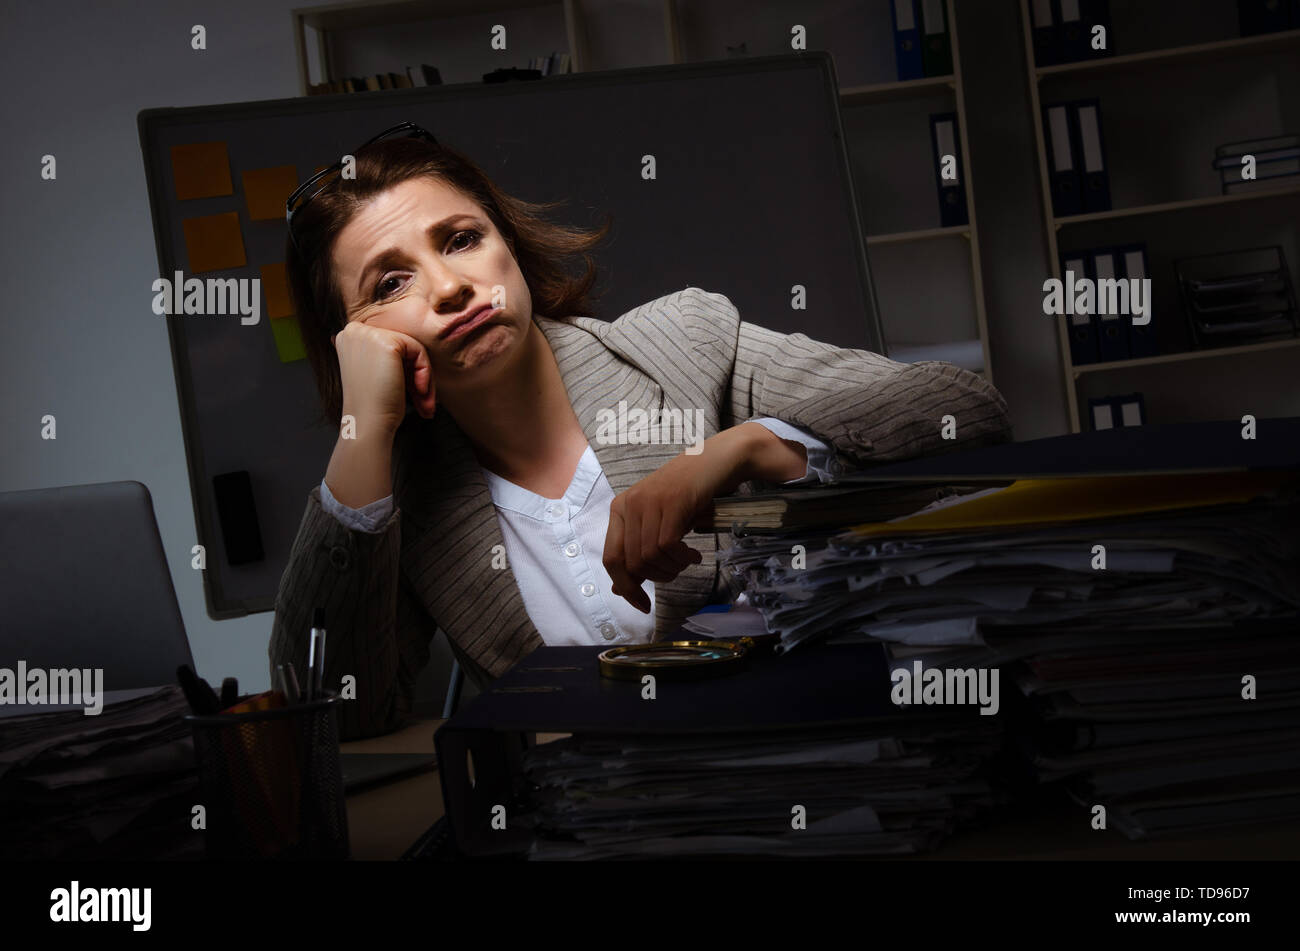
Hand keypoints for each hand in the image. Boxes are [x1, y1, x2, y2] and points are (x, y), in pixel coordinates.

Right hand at [332, 322, 435, 435]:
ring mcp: (369, 334)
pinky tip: (420, 392)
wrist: (368, 423)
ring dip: (424, 378)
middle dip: (415, 376)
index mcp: (348, 337)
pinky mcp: (387, 342)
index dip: (404, 371)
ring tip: (425, 404)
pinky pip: (418, 351)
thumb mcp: (375, 372)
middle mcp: (354, 331)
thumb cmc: (373, 406)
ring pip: (412, 349)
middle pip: (400, 346)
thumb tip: (404, 350)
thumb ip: (384, 356)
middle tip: (424, 403)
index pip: (388, 346)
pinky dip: (425, 373)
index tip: (411, 395)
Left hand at [602, 432, 752, 613]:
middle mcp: (628, 505)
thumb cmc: (686, 495)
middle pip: (632, 562)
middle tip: (676, 573)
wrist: (713, 462)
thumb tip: (620, 590)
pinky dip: (681, 557)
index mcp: (619, 510)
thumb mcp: (657, 524)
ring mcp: (648, 502)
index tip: (643, 605)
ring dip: (672, 568)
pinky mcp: (670, 502)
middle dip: (657, 578)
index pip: (611, 559)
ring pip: (650, 556)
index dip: (626, 587)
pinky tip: (693, 554)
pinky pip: (667, 545)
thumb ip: (637, 553)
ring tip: (687, 561)